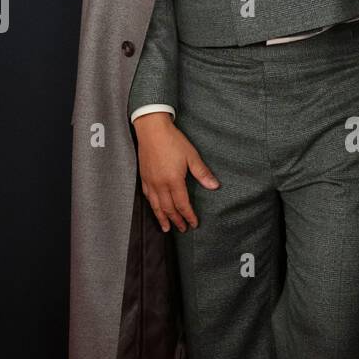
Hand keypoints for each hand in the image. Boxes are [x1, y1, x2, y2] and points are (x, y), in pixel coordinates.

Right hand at [132, 113, 219, 232]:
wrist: (152, 129)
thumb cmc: (172, 141)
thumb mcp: (191, 156)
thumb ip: (202, 173)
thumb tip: (215, 186)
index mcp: (173, 181)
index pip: (182, 205)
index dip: (189, 216)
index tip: (194, 224)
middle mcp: (160, 184)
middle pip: (168, 208)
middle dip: (176, 221)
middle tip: (183, 229)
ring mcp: (150, 182)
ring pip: (156, 206)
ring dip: (162, 218)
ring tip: (166, 228)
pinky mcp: (143, 177)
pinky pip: (148, 196)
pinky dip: (152, 206)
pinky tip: (155, 209)